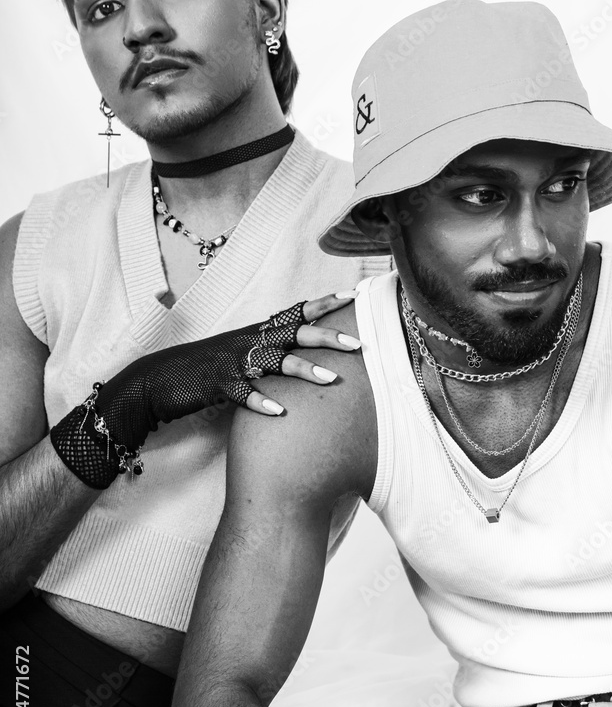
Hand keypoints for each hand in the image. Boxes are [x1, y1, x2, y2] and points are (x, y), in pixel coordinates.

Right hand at [95, 290, 360, 445]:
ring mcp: (232, 362)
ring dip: (304, 370)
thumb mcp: (240, 356)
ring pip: (274, 361)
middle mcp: (248, 341)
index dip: (323, 303)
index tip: (353, 295)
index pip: (295, 312)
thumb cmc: (205, 370)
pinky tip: (280, 412)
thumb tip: (302, 354)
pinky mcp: (216, 384)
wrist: (157, 380)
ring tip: (332, 379)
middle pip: (294, 333)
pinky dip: (260, 401)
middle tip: (358, 344)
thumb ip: (270, 353)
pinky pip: (242, 393)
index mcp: (256, 332)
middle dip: (327, 337)